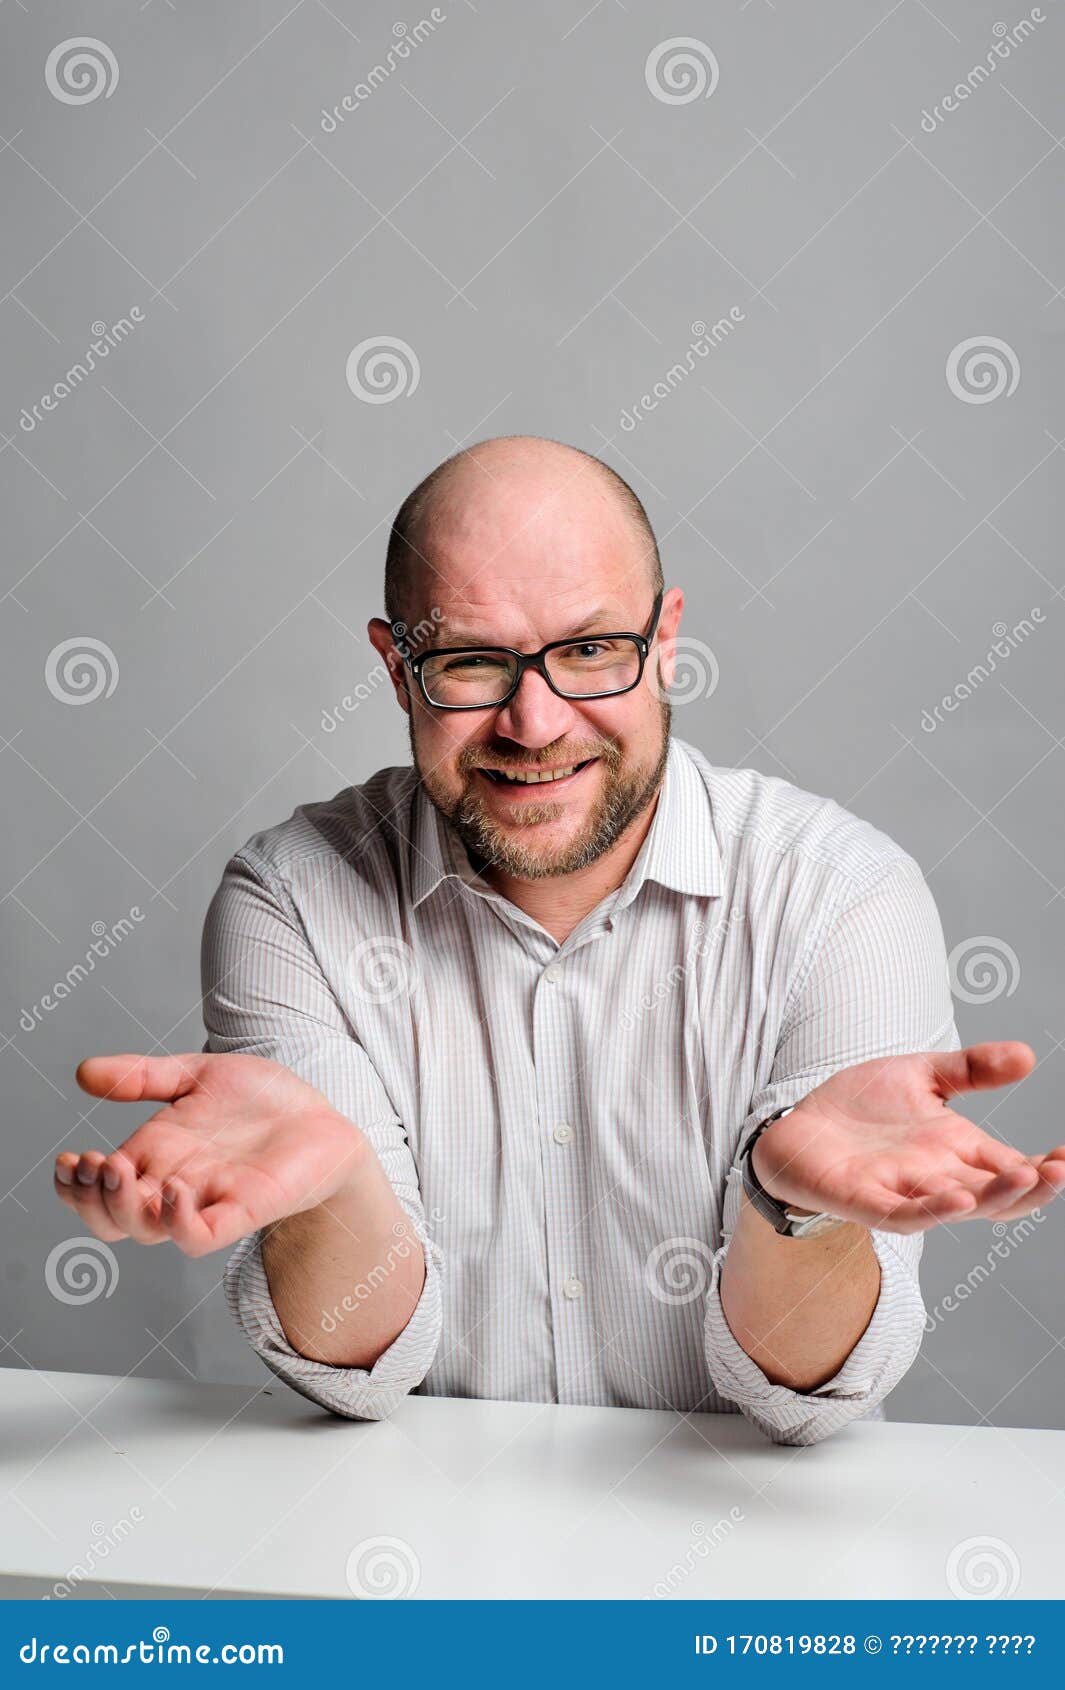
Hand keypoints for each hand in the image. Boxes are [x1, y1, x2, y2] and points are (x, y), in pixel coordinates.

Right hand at [53, 1052, 364, 1256]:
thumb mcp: (197, 1075)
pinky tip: (170, 1189)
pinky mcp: (242, 1210)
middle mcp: (172, 1184)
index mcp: (155, 1156)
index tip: (68, 1160)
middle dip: (89, 1200)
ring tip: (118, 1168)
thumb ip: (143, 1076)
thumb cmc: (262, 1100)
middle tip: (93, 1163)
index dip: (73, 1187)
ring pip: (146, 1230)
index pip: (98, 1191)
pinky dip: (177, 1222)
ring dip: (121, 1207)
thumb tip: (83, 1072)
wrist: (322, 1114)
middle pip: (111, 1220)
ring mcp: (206, 1200)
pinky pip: (199, 1236)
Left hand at [751, 1041, 1064, 1234]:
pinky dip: (934, 1210)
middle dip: (1032, 1186)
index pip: (1011, 1167)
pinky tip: (960, 1198)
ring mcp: (904, 1192)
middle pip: (997, 1194)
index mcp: (956, 1150)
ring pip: (960, 1207)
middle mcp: (938, 1177)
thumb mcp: (920, 1074)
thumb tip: (1027, 1055)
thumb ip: (971, 1068)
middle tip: (1059, 1169)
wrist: (796, 1123)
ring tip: (1025, 1177)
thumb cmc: (860, 1107)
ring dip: (994, 1197)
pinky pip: (905, 1215)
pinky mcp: (866, 1200)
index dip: (1043, 1167)